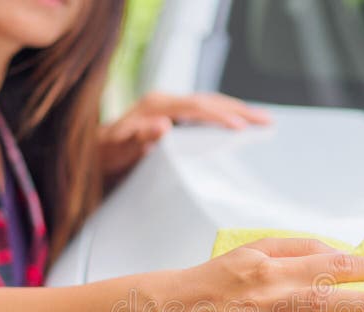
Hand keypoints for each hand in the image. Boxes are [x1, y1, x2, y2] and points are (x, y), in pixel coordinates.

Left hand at [99, 92, 270, 181]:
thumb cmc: (107, 157)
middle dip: (240, 110)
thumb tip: (162, 126)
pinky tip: (242, 125)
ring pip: (211, 104)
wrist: (97, 154)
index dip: (219, 117)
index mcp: (155, 107)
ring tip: (264, 121)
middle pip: (209, 101)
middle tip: (267, 121)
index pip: (195, 108)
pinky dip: (227, 116)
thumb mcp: (118, 151)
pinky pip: (206, 112)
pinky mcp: (175, 116)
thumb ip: (137, 138)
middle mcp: (164, 102)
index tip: (241, 127)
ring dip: (238, 111)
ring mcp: (171, 107)